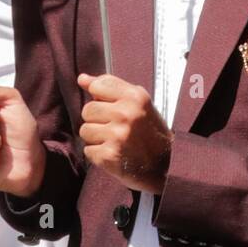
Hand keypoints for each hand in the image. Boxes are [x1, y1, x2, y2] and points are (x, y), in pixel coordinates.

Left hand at [77, 73, 172, 193]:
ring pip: (85, 130)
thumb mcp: (138, 103)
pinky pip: (88, 150)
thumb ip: (110, 88)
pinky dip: (97, 154)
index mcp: (134, 97)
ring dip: (95, 138)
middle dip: (96, 120)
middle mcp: (126, 114)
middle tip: (113, 128)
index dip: (99, 97)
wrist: (165, 166)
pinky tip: (113, 154)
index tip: (109, 106)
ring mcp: (117, 135)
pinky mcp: (109, 156)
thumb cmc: (150, 132)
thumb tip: (82, 79)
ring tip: (113, 142)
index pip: (98, 85)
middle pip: (87, 109)